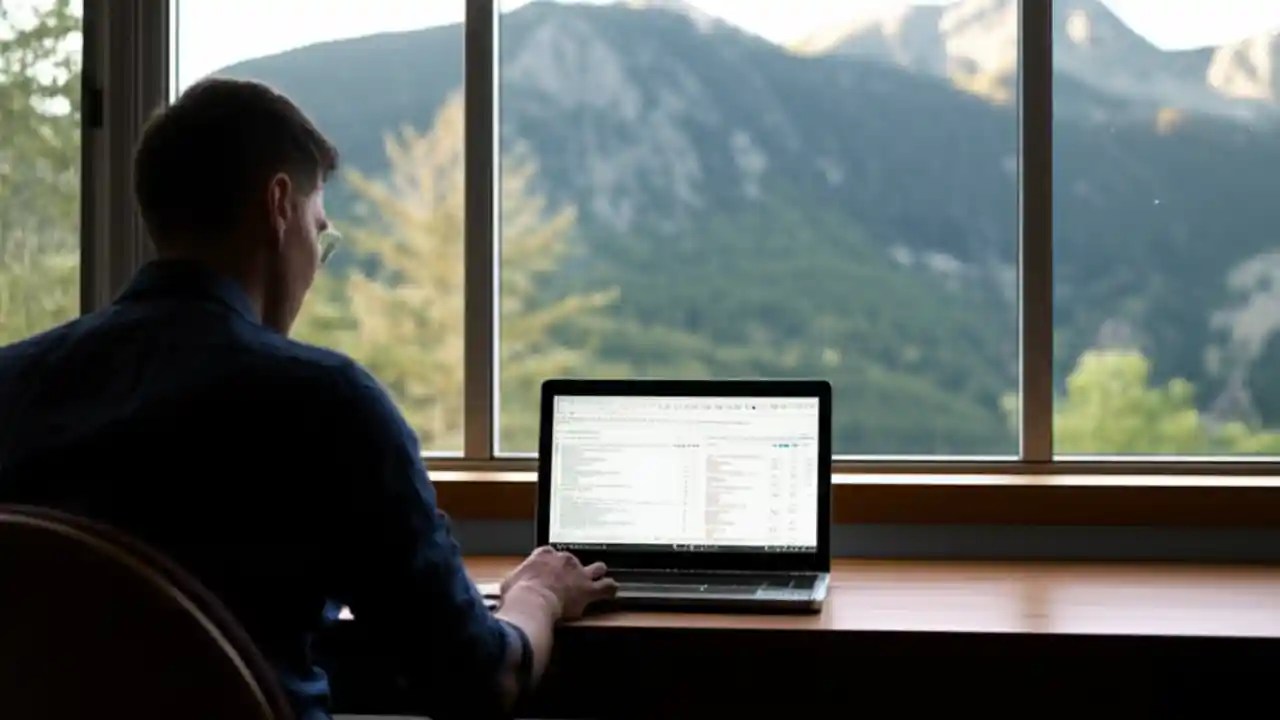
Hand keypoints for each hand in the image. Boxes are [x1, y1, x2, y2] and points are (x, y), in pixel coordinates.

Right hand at [501, 546, 617, 620]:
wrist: (532, 602)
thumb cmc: (518, 594)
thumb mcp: (509, 583)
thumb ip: (513, 582)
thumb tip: (508, 589)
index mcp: (543, 555)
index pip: (551, 554)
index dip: (551, 565)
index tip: (549, 573)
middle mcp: (564, 560)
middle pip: (573, 560)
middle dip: (573, 570)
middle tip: (569, 582)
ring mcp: (579, 573)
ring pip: (597, 568)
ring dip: (597, 574)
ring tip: (597, 580)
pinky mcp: (588, 589)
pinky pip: (607, 586)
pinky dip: (610, 589)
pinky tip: (611, 592)